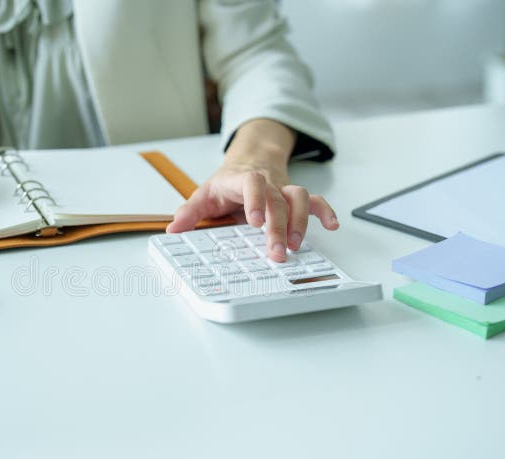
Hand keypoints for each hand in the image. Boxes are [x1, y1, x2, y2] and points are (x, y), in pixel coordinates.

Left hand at [167, 119, 338, 261]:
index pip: (252, 184)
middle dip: (278, 227)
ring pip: (299, 198)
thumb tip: (173, 229)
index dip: (256, 200)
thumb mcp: (204, 194)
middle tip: (276, 252)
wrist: (250, 160)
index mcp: (242, 180)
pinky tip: (332, 226)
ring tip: (296, 245)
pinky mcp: (295, 197)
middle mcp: (267, 183)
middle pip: (277, 200)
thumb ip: (189, 212)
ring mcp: (283, 189)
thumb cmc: (227, 183)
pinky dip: (325, 212)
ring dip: (301, 222)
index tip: (255, 222)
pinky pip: (315, 201)